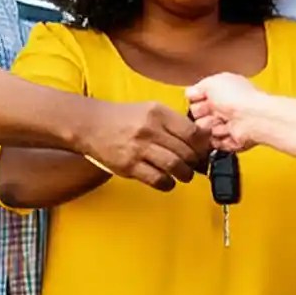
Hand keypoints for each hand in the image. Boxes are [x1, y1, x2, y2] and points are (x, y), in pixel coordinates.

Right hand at [79, 101, 209, 190]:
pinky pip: (157, 180)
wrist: (91, 125)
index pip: (192, 132)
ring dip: (184, 175)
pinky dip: (167, 184)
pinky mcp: (128, 166)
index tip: (204, 151)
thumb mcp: (150, 110)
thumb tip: (200, 140)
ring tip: (183, 175)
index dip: (203, 146)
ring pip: (174, 167)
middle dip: (195, 163)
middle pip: (186, 152)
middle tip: (195, 166)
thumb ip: (173, 122)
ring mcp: (138, 148)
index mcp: (158, 113)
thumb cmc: (124, 119)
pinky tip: (167, 181)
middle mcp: (149, 129)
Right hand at [185, 72, 267, 151]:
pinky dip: (218, 140)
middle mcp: (226, 107)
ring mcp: (229, 124)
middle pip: (198, 116)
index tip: (201, 100)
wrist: (252, 118)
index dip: (196, 101)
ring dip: (210, 128)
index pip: (196, 99)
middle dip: (201, 116)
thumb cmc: (238, 98)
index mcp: (221, 91)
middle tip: (212, 112)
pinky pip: (215, 144)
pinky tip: (226, 132)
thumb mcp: (211, 83)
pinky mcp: (232, 140)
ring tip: (221, 123)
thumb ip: (196, 88)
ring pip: (204, 132)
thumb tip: (189, 93)